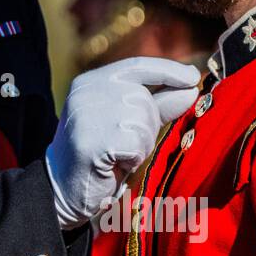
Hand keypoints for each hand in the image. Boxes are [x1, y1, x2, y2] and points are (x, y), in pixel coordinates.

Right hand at [45, 57, 200, 229]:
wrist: (63, 190)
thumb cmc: (101, 155)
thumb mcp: (128, 122)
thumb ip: (157, 104)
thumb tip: (190, 87)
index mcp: (91, 81)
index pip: (138, 65)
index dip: (168, 70)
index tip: (191, 77)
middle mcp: (86, 91)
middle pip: (143, 98)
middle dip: (146, 124)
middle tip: (123, 145)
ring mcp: (87, 113)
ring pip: (142, 120)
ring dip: (139, 144)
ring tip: (116, 155)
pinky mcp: (92, 139)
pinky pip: (137, 143)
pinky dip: (133, 158)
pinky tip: (114, 164)